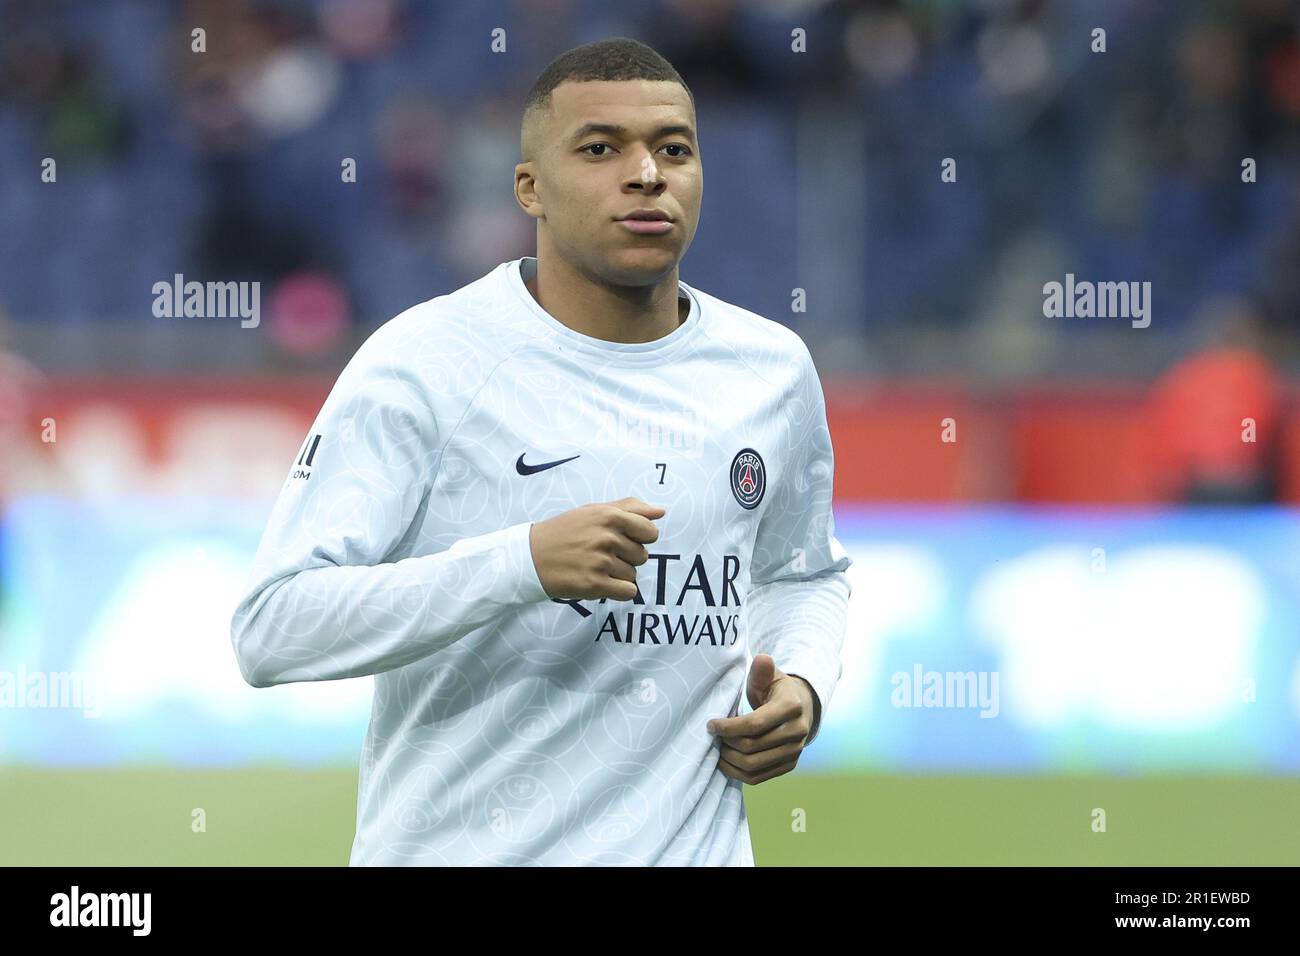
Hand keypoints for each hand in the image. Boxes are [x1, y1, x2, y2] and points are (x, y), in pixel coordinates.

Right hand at [528, 497, 663, 600]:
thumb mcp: (593, 511)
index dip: (639, 538)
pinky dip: (617, 590)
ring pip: (633, 574)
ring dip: (618, 575)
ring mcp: (601, 561)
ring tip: (593, 567)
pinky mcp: (595, 584)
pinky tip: (599, 582)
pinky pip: (628, 592)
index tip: (622, 540)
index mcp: (610, 516)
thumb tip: (661, 512)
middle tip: (599, 554)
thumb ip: (629, 508)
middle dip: (626, 557)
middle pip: (642, 556)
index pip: (650, 532)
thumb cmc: (564, 532)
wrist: (530, 557)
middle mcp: (607, 537)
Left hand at [707, 654, 815, 784]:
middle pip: (752, 747)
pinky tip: (726, 762)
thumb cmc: (776, 689)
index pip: (755, 724)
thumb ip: (762, 669)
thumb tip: (762, 659)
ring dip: (729, 760)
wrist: (800, 706)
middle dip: (726, 743)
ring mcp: (795, 751)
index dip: (729, 727)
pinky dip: (738, 773)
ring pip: (754, 766)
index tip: (711, 724)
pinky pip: (759, 778)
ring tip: (717, 749)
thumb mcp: (769, 675)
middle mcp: (797, 731)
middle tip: (713, 736)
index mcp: (792, 706)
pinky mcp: (789, 765)